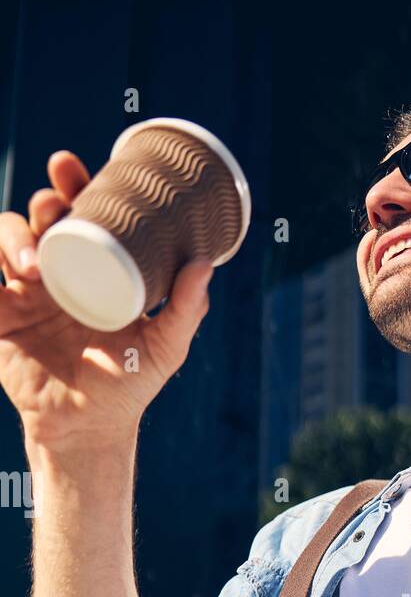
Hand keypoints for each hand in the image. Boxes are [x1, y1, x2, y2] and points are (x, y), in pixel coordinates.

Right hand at [0, 150, 212, 453]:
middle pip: (35, 218)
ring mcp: (22, 294)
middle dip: (39, 203)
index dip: (68, 184)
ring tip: (32, 264)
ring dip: (11, 237)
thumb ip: (184, 310)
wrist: (91, 428)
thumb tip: (204, 264)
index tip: (68, 167)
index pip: (76, 214)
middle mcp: (54, 273)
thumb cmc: (130, 385)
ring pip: (2, 240)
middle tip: (53, 209)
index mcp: (90, 268)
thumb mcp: (165, 347)